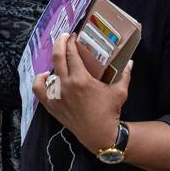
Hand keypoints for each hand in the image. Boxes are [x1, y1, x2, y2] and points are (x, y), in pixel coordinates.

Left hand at [32, 33, 131, 153]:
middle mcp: (66, 85)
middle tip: (64, 37)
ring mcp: (57, 96)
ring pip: (47, 72)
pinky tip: (45, 76)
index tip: (74, 36)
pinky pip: (39, 90)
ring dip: (52, 62)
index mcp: (81, 79)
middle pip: (58, 57)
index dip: (71, 42)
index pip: (72, 54)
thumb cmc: (110, 112)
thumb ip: (125, 74)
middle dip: (60, 43)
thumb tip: (131, 62)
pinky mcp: (52, 106)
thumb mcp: (120, 91)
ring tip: (58, 57)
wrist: (99, 134)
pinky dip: (39, 81)